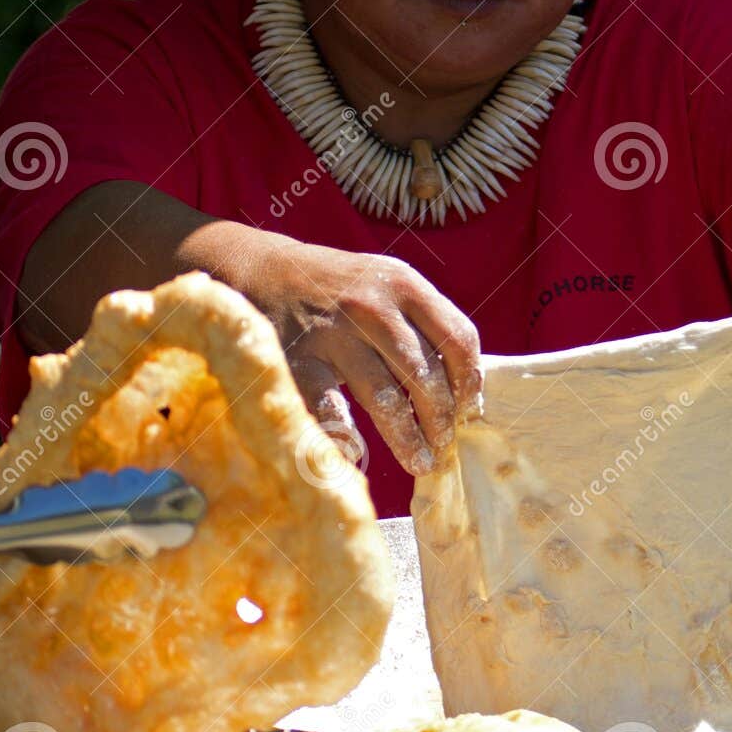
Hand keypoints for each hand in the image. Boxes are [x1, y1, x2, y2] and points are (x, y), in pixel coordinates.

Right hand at [249, 239, 482, 474]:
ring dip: (407, 437)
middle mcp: (372, 305)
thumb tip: (464, 388)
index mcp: (404, 284)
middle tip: (443, 445)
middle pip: (425, 374)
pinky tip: (358, 453)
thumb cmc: (339, 289)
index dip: (469, 380)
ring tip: (419, 462)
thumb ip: (422, 323)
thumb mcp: (386, 284)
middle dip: (440, 418)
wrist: (263, 269)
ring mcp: (333, 331)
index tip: (467, 408)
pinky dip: (346, 434)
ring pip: (385, 397)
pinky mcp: (298, 358)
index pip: (457, 338)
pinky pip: (330, 406)